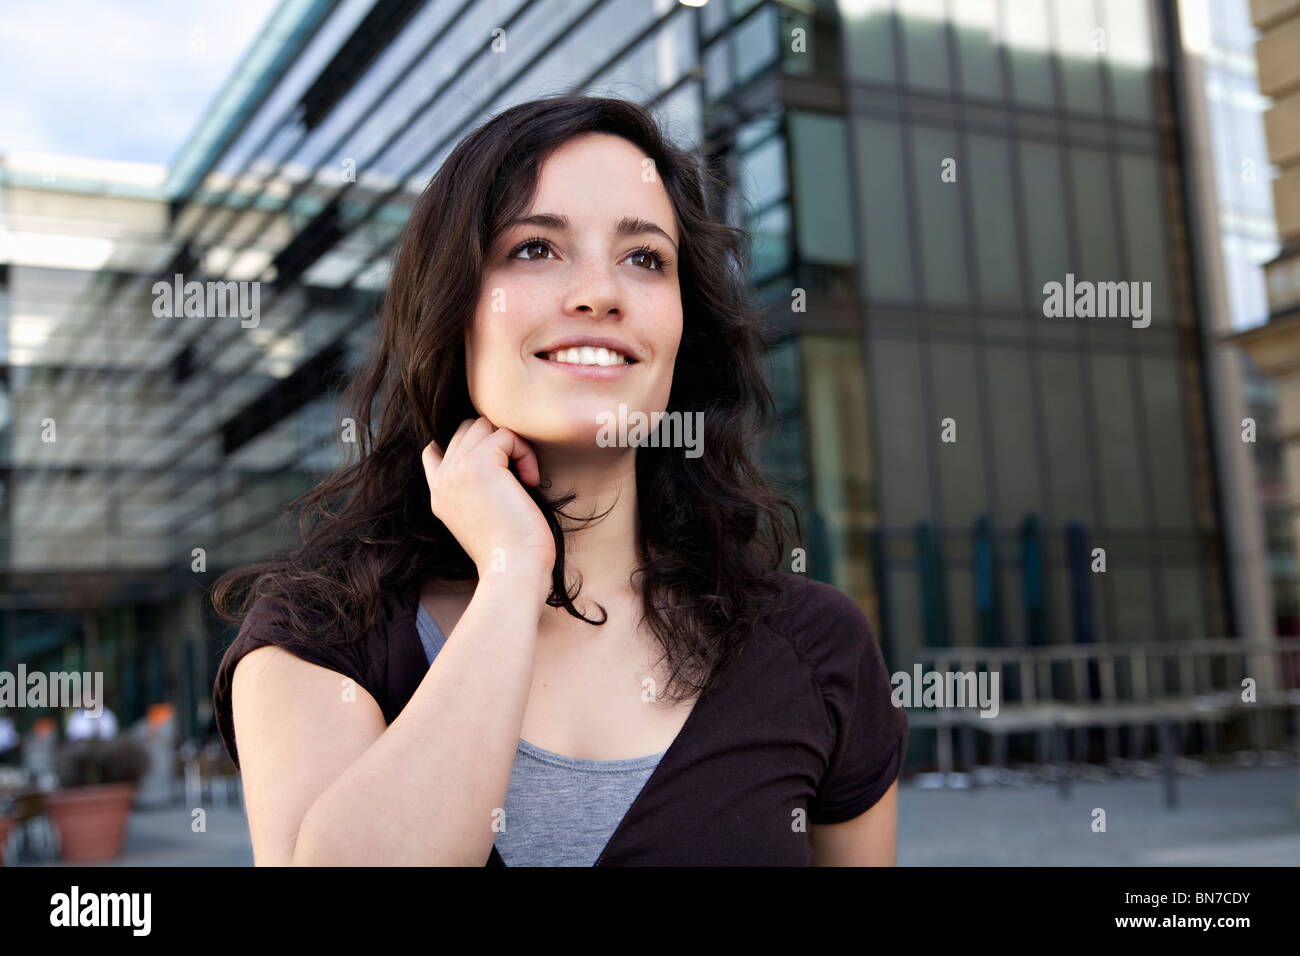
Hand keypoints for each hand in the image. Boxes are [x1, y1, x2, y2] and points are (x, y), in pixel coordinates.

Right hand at [421, 417, 554, 582]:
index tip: (499, 467)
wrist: (513, 566)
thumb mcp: (480, 514)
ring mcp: (456, 469)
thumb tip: (496, 456)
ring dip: (512, 444)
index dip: (469, 446)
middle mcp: (442, 479)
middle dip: (497, 442)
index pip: (435, 448)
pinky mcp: (478, 464)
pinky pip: (506, 434)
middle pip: (467, 429)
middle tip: (517, 475)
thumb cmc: (511, 547)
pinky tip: (531, 480)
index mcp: (438, 493)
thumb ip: (473, 486)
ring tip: (524, 477)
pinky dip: (525, 452)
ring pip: (484, 425)